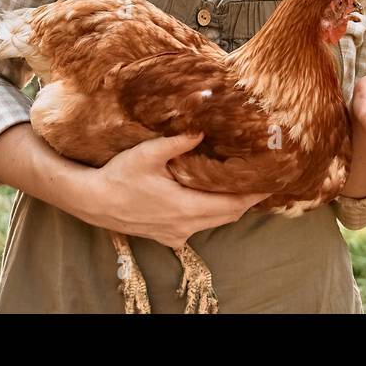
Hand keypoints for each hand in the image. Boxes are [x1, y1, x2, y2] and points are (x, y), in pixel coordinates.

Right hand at [81, 133, 268, 248]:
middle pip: (229, 215)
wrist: (92, 201)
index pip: (233, 204)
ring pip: (214, 222)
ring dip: (229, 206)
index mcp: (186, 207)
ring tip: (242, 185)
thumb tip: (202, 129)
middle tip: (263, 179)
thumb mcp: (148, 153)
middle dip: (247, 199)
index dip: (255, 195)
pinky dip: (211, 213)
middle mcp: (186, 226)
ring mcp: (176, 234)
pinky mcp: (167, 237)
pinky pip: (198, 226)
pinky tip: (209, 196)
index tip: (273, 182)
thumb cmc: (119, 176)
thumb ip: (178, 141)